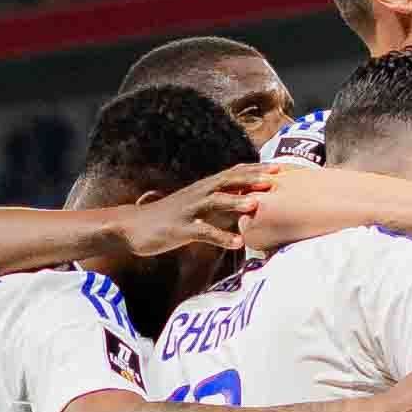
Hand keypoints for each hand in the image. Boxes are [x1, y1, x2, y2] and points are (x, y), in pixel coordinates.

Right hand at [114, 167, 272, 267]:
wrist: (133, 226)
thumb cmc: (170, 218)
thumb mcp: (195, 206)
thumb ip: (217, 203)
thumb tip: (243, 203)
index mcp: (203, 188)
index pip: (233, 173)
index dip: (255, 170)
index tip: (279, 168)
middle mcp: (198, 194)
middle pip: (227, 181)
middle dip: (251, 178)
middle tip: (274, 179)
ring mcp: (189, 211)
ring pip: (215, 202)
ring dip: (236, 201)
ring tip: (257, 204)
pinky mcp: (180, 229)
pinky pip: (203, 232)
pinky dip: (221, 237)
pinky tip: (238, 242)